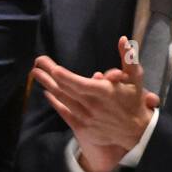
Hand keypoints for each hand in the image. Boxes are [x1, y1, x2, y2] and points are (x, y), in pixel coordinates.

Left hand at [31, 37, 160, 171]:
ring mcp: (85, 117)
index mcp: (104, 92)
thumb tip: (123, 40)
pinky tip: (47, 93)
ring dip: (48, 86)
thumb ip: (128, 58)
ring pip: (63, 99)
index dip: (66, 77)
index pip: (80, 84)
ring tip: (36, 74)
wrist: (134, 131)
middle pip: (66, 89)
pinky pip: (64, 113)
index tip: (53, 69)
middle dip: (49, 75)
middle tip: (37, 63)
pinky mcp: (82, 126)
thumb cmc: (134, 100)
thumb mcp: (135, 78)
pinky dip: (55, 102)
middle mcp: (92, 105)